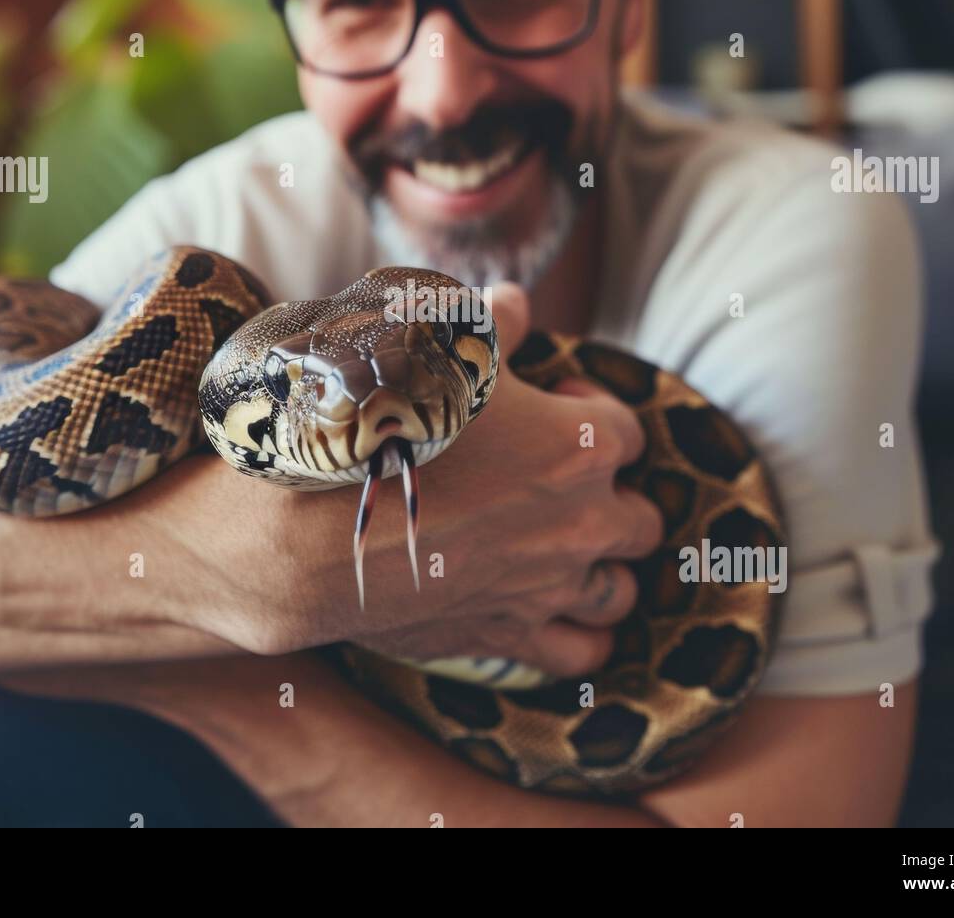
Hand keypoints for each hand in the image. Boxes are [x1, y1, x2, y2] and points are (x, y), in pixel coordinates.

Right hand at [159, 284, 660, 676]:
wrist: (313, 528)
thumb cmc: (377, 429)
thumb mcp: (436, 347)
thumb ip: (494, 320)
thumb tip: (513, 303)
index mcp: (580, 444)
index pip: (629, 431)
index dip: (591, 414)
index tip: (550, 410)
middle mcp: (582, 520)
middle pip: (640, 518)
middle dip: (608, 498)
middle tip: (554, 484)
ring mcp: (550, 586)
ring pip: (620, 588)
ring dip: (601, 567)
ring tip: (560, 550)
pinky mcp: (511, 635)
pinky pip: (584, 651)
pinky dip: (582, 634)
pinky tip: (557, 613)